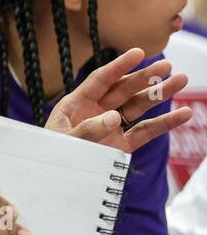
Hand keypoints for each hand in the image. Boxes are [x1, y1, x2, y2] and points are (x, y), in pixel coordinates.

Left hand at [46, 48, 189, 153]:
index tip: (138, 52)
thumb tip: (114, 117)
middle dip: (145, 77)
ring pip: (138, 106)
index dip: (119, 66)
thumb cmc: (50, 156)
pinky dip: (164, 123)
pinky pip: (144, 132)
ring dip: (159, 94)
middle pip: (123, 90)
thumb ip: (86, 130)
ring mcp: (110, 128)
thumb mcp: (62, 141)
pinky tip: (184, 114)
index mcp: (75, 104)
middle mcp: (95, 112)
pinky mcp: (121, 146)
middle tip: (167, 65)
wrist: (53, 181)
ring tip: (182, 80)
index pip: (100, 80)